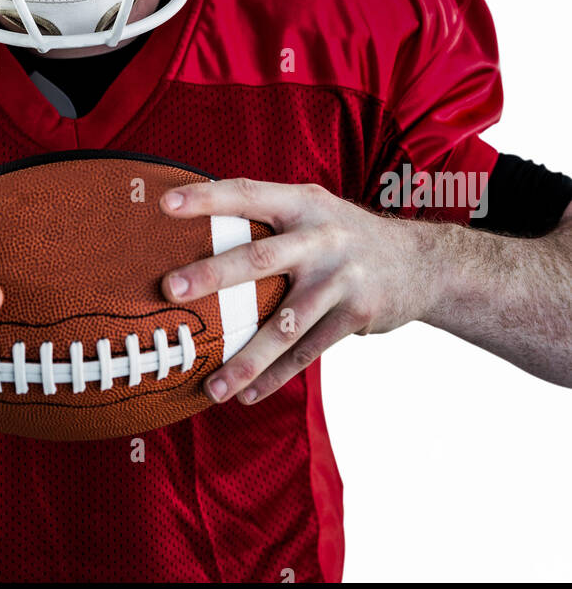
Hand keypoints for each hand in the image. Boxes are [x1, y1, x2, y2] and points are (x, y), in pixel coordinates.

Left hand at [159, 179, 433, 405]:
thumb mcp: (313, 210)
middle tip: (170, 289)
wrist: (422, 263)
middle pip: (260, 257)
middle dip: (213, 274)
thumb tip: (196, 229)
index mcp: (303, 203)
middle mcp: (322, 236)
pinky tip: (246, 395)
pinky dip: (275, 376)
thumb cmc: (344, 236)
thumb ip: (269, 217)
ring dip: (245, 357)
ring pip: (285, 324)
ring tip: (210, 386)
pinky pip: (307, 352)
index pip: (248, 193)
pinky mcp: (355, 314)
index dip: (207, 197)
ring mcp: (341, 278)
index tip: (166, 203)